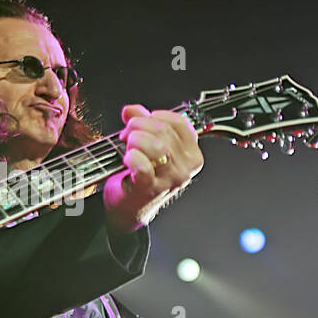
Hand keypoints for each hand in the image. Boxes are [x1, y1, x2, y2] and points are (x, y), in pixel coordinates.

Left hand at [103, 105, 202, 232]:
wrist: (129, 209)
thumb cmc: (140, 177)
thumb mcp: (146, 145)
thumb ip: (142, 124)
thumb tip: (131, 109)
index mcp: (191, 154)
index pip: (179, 123)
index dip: (154, 117)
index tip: (141, 122)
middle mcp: (185, 167)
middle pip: (164, 131)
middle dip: (138, 127)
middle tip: (126, 135)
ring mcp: (170, 179)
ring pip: (156, 146)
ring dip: (135, 141)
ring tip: (127, 147)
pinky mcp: (151, 189)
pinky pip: (143, 166)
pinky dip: (132, 158)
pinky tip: (127, 160)